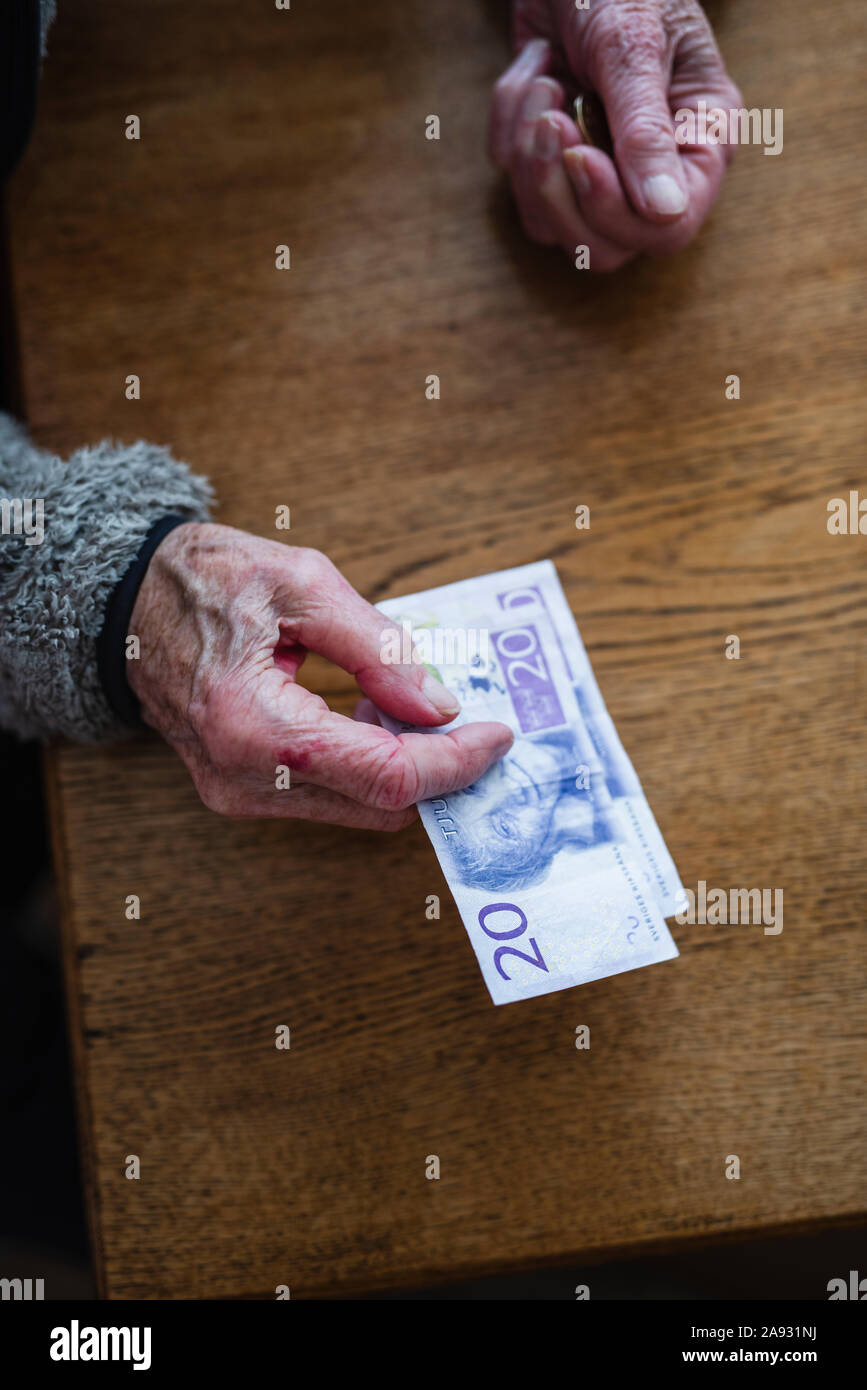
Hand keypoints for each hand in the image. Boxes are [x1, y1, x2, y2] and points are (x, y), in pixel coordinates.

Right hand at [127, 523, 513, 827]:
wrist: (123, 603)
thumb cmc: (203, 580)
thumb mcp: (301, 583)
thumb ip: (380, 647)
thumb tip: (440, 706)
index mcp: (255, 726)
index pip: (386, 775)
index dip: (455, 761)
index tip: (498, 733)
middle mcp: (245, 779)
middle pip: (379, 806)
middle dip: (438, 768)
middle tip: (467, 717)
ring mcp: (240, 794)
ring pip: (359, 808)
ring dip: (402, 765)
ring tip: (406, 702)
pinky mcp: (242, 792)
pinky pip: (329, 796)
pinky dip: (367, 765)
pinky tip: (369, 714)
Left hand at [488, 0, 741, 268]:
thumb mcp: (633, 47)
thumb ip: (646, 130)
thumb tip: (665, 212)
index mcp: (699, 144)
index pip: (667, 229)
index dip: (615, 210)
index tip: (580, 155)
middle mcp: (653, 173)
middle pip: (603, 247)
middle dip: (560, 191)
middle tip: (551, 118)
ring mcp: (599, 173)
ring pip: (551, 225)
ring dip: (529, 155)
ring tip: (545, 83)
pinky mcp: (552, 163)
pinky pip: (516, 183)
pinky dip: (510, 125)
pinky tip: (536, 70)